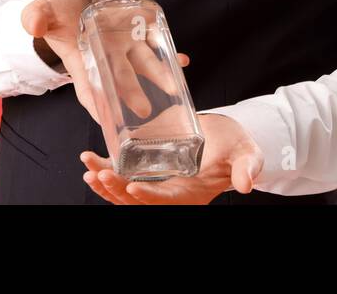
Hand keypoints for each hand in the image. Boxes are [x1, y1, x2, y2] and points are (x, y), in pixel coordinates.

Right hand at [22, 0, 189, 124]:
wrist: (71, 3)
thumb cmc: (54, 14)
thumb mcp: (41, 11)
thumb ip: (36, 16)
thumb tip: (33, 25)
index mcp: (81, 61)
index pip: (88, 87)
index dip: (97, 105)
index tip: (107, 122)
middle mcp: (105, 58)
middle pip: (119, 80)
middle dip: (131, 95)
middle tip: (144, 111)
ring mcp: (122, 46)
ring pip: (142, 64)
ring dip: (158, 76)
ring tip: (174, 86)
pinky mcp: (134, 33)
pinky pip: (154, 44)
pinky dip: (168, 53)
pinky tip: (182, 59)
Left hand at [80, 111, 263, 204]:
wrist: (220, 135)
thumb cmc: (235, 147)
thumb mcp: (245, 153)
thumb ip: (247, 167)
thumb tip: (246, 184)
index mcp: (190, 194)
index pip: (166, 200)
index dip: (148, 197)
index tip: (132, 186)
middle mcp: (168, 192)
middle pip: (138, 200)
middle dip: (117, 190)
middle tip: (101, 175)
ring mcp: (153, 181)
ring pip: (124, 191)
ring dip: (104, 184)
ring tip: (89, 170)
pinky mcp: (143, 167)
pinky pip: (119, 175)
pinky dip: (102, 170)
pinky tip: (89, 162)